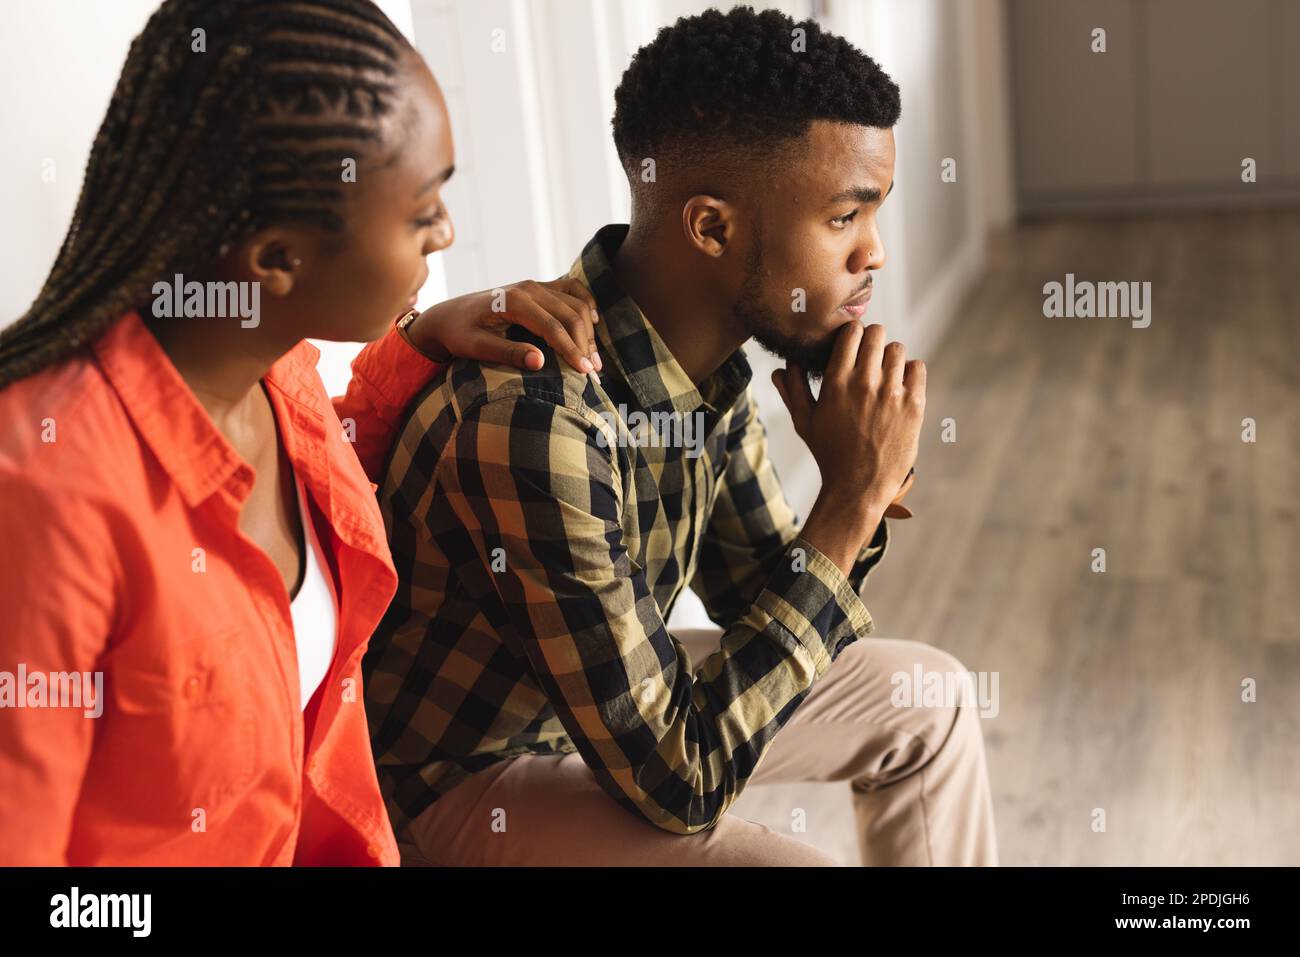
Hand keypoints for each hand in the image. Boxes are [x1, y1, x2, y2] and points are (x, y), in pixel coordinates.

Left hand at [406, 277, 601, 373]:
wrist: (448, 315)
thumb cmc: (459, 334)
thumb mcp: (475, 347)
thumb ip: (508, 353)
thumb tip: (539, 362)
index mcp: (514, 301)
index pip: (554, 327)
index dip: (572, 350)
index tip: (585, 374)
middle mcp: (529, 288)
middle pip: (571, 314)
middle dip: (585, 345)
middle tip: (593, 374)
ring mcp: (536, 284)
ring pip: (576, 303)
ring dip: (589, 331)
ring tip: (594, 360)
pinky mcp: (539, 287)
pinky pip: (572, 288)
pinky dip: (586, 303)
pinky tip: (593, 323)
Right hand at [772, 322, 924, 548]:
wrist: (860, 487)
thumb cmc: (829, 455)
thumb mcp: (804, 423)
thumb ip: (792, 390)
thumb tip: (782, 367)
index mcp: (836, 383)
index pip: (851, 332)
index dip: (851, 334)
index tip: (851, 345)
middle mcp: (865, 383)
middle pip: (876, 333)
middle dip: (871, 341)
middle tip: (869, 358)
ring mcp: (892, 393)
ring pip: (897, 349)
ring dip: (890, 358)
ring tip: (884, 375)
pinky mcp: (914, 405)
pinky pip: (917, 368)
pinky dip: (910, 372)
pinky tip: (900, 387)